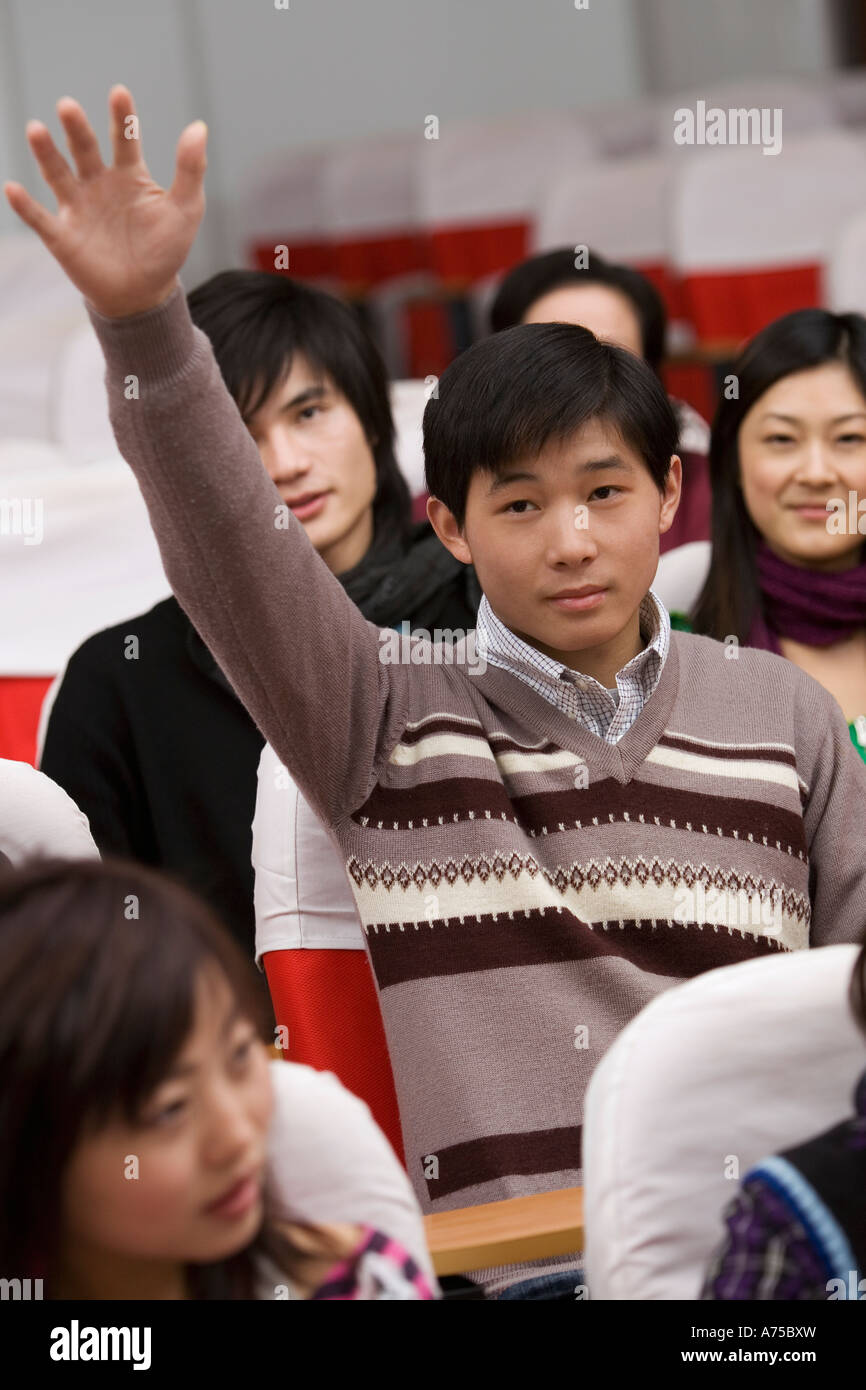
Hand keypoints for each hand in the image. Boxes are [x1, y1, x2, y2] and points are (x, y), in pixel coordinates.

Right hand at [3, 84, 206, 317]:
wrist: (144, 295)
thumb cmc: (165, 249)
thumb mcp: (186, 210)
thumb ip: (190, 169)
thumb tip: (199, 127)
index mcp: (128, 174)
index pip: (124, 139)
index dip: (122, 117)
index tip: (119, 93)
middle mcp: (98, 183)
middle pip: (84, 149)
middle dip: (76, 128)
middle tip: (68, 107)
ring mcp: (77, 207)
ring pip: (57, 174)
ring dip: (46, 153)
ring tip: (36, 130)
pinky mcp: (62, 235)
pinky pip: (40, 218)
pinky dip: (25, 206)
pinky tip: (12, 189)